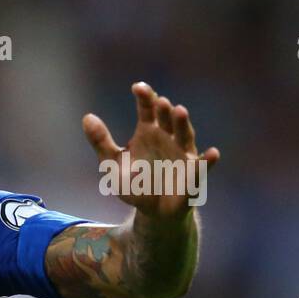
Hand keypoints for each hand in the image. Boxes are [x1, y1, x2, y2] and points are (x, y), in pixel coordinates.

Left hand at [82, 82, 220, 220]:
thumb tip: (87, 117)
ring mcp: (182, 154)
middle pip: (167, 119)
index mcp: (149, 132)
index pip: (147, 109)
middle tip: (159, 101)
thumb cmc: (134, 183)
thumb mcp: (112, 164)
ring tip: (179, 110)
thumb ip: (101, 142)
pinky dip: (207, 161)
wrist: (151, 210)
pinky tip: (212, 153)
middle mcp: (168, 138)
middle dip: (164, 110)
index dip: (144, 97)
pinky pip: (201, 168)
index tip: (137, 87)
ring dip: (182, 124)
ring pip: (184, 136)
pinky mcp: (193, 175)